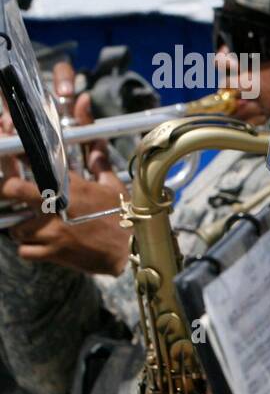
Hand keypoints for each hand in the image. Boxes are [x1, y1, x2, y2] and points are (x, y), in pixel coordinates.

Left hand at [2, 169, 129, 274]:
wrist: (133, 248)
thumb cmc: (125, 216)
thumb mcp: (113, 186)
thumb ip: (99, 163)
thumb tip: (97, 140)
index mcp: (71, 186)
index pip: (34, 164)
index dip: (16, 160)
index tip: (11, 160)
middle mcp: (56, 206)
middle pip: (12, 189)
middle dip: (6, 188)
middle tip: (10, 192)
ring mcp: (52, 231)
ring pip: (16, 228)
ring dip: (22, 228)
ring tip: (33, 228)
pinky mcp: (53, 252)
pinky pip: (25, 251)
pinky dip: (29, 250)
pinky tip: (40, 246)